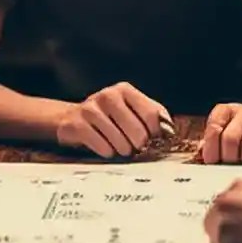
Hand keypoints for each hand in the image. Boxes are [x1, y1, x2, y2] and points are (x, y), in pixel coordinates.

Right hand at [56, 82, 171, 157]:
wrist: (72, 118)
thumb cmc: (109, 117)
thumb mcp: (130, 109)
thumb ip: (152, 115)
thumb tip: (169, 131)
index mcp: (125, 90)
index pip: (152, 114)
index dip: (156, 133)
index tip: (153, 139)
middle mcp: (108, 95)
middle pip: (138, 131)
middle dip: (139, 145)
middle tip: (135, 146)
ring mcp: (91, 109)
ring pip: (120, 142)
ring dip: (123, 150)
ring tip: (119, 147)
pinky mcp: (77, 124)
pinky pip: (103, 147)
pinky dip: (108, 152)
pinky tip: (105, 147)